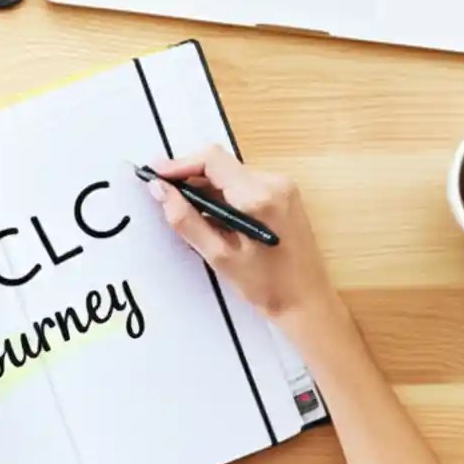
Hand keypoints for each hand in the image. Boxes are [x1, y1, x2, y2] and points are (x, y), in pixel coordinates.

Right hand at [147, 145, 342, 328]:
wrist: (308, 302)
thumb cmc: (268, 287)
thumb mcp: (220, 257)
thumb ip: (186, 220)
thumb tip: (160, 191)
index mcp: (258, 197)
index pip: (211, 160)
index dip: (179, 164)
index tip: (155, 176)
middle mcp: (274, 183)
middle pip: (220, 165)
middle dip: (189, 177)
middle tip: (164, 196)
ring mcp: (282, 187)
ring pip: (230, 174)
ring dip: (206, 188)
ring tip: (188, 213)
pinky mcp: (284, 195)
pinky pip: (244, 184)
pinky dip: (223, 195)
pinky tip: (213, 218)